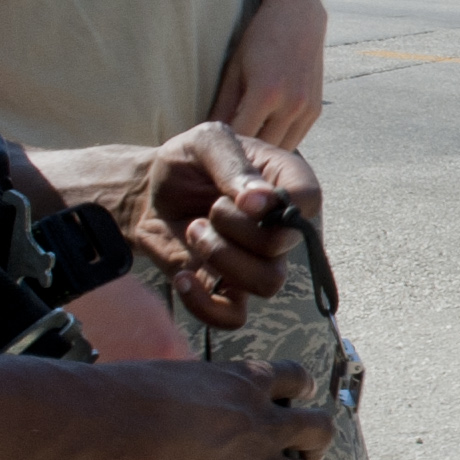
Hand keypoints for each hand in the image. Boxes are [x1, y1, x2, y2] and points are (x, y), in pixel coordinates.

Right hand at [112, 359, 335, 459]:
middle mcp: (263, 425)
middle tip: (314, 454)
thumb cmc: (137, 397)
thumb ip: (189, 391)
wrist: (131, 427)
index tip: (305, 392)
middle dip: (319, 444)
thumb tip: (168, 403)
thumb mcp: (175, 376)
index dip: (303, 386)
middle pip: (317, 428)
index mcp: (245, 385)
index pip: (292, 378)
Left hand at [133, 123, 323, 327]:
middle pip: (281, 246)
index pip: (309, 200)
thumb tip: (261, 202)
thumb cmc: (186, 162)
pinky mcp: (229, 288)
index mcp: (284, 182)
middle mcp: (280, 226)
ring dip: (222, 258)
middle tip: (207, 212)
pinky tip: (183, 276)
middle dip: (235, 229)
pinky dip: (204, 304)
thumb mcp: (204, 142)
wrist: (149, 194)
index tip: (243, 199)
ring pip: (267, 283)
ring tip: (195, 232)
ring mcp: (257, 261)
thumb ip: (232, 164)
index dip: (279, 206)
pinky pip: (233, 317)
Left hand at [213, 0, 328, 148]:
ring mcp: (307, 109)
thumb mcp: (235, 68)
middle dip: (244, 154)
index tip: (212, 154)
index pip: (240, 136)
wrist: (300, 17)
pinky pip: (295, 139)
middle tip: (226, 158)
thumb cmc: (261, 38)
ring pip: (281, 149)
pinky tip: (264, 140)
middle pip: (262, 148)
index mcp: (265, 93)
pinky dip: (279, 143)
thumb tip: (210, 133)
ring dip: (264, 153)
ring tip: (244, 152)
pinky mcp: (315, 111)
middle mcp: (291, 104)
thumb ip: (224, 104)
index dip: (225, 148)